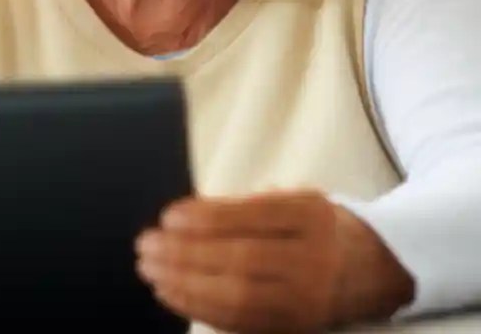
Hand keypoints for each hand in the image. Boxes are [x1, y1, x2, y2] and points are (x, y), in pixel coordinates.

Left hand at [135, 190, 413, 332]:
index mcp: (311, 216)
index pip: (253, 217)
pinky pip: (240, 321)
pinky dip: (198, 307)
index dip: (206, 219)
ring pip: (238, 297)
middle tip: (147, 245)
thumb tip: (181, 218)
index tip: (168, 217)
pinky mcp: (295, 326)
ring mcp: (307, 299)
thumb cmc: (315, 227)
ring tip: (150, 269)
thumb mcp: (291, 200)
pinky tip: (169, 292)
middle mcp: (315, 259)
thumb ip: (242, 207)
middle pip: (243, 260)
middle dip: (185, 254)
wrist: (375, 269)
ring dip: (184, 284)